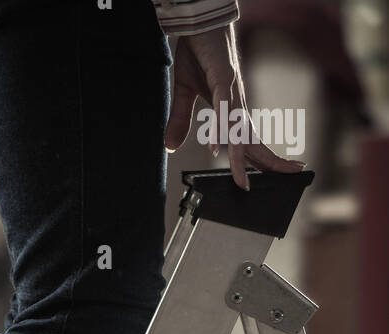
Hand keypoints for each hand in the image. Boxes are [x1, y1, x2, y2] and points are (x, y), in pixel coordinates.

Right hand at [164, 26, 305, 189]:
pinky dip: (219, 128)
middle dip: (271, 160)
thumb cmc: (198, 51)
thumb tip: (172, 146)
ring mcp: (231, 92)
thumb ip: (181, 119)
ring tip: (245, 180)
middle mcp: (235, 103)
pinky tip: (217, 147)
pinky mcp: (222, 77)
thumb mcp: (185, 90)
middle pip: (253, 139)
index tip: (276, 173)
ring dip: (242, 157)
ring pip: (238, 130)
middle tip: (294, 174)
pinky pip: (221, 108)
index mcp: (230, 109)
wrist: (201, 21)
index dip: (261, 158)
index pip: (247, 139)